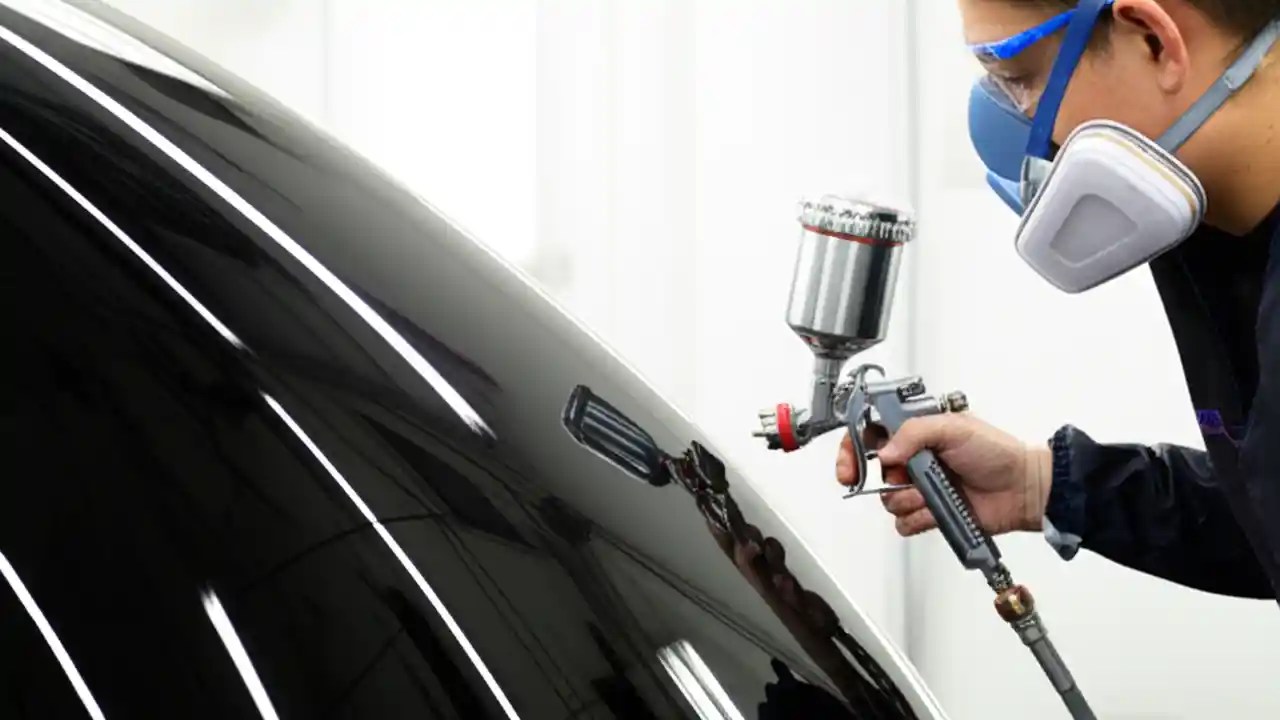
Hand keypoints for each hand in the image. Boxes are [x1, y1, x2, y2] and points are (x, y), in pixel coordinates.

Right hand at [835, 414, 1051, 536]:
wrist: (1022, 489)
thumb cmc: (996, 453)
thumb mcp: (954, 427)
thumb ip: (913, 433)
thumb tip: (884, 452)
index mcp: (916, 433)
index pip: (870, 434)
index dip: (853, 448)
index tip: (850, 465)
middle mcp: (914, 460)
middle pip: (872, 471)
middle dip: (878, 478)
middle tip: (886, 479)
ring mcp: (920, 488)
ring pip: (888, 500)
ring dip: (908, 498)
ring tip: (934, 492)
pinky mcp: (928, 514)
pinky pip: (905, 523)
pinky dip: (918, 519)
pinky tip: (937, 510)